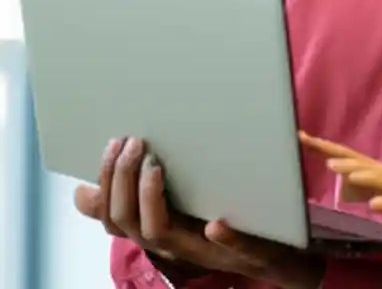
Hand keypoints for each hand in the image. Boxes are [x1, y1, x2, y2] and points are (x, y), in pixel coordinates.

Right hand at [73, 137, 323, 288]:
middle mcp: (176, 245)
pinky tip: (215, 223)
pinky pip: (232, 250)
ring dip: (151, 200)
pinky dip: (222, 237)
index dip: (106, 184)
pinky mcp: (248, 254)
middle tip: (134, 143)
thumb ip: (146, 197)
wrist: (281, 255)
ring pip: (162, 236)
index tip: (113, 143)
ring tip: (154, 166)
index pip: (114, 217)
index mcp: (162, 230)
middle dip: (123, 182)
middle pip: (129, 222)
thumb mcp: (185, 209)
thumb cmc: (228, 226)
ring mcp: (209, 251)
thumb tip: (83, 191)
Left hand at [298, 131, 381, 233]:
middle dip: (336, 155)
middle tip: (312, 144)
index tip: (302, 138)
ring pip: (379, 178)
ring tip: (337, 169)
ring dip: (358, 173)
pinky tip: (375, 205)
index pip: (350, 158)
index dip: (326, 149)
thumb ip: (370, 188)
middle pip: (361, 162)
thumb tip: (347, 185)